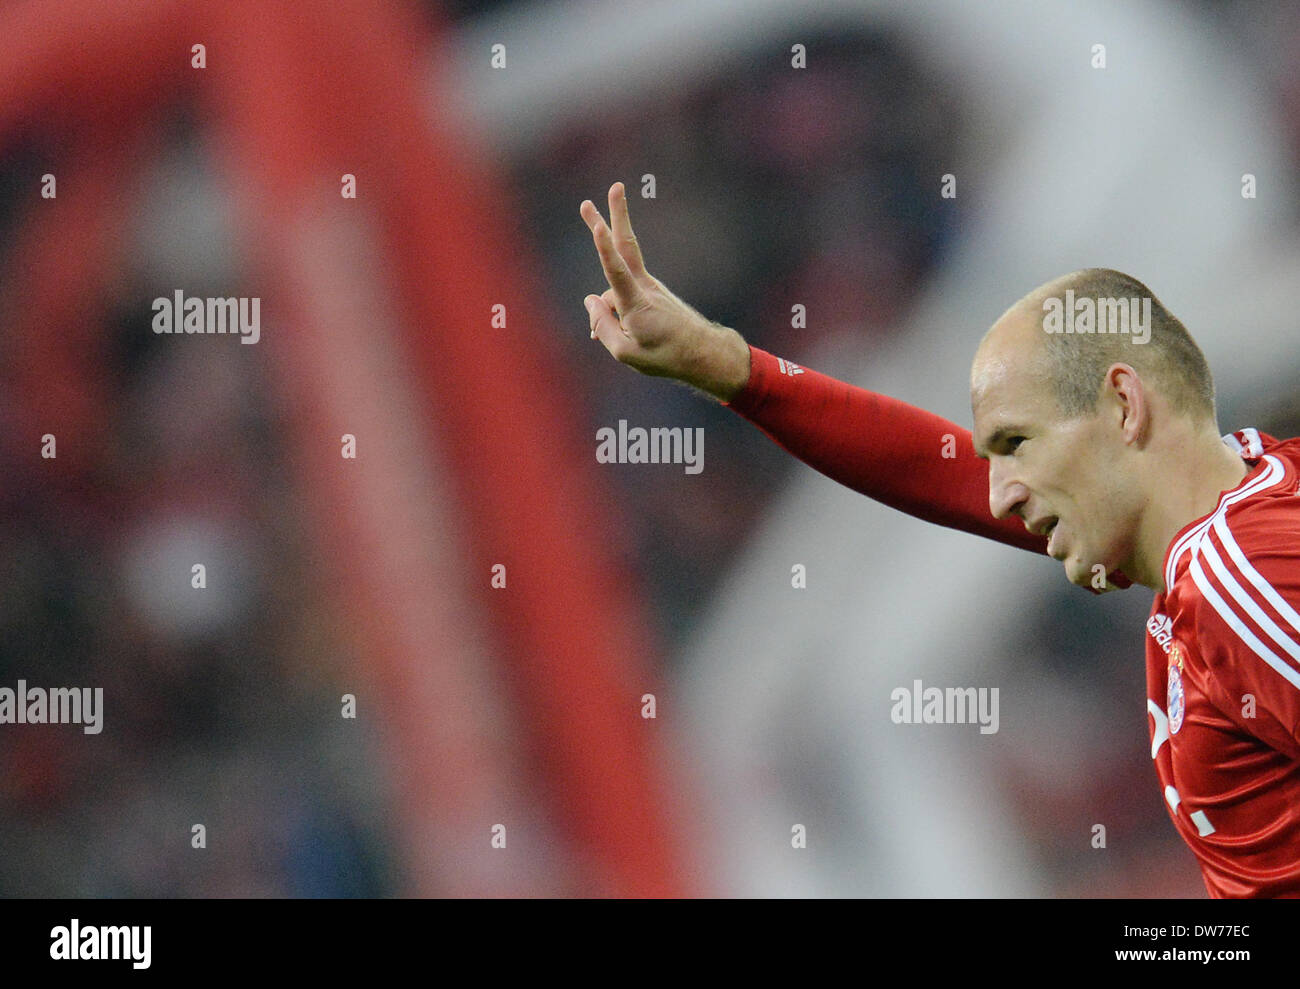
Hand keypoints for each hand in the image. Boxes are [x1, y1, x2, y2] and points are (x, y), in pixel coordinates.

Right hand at [580, 182, 748, 400]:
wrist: (702, 354)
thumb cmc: (664, 356)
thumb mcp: (624, 352)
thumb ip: (602, 325)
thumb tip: (590, 301)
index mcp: (636, 303)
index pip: (615, 271)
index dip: (604, 247)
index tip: (598, 225)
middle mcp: (643, 288)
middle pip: (627, 245)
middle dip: (618, 215)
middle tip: (615, 186)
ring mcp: (649, 287)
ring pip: (616, 282)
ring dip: (607, 273)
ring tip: (609, 267)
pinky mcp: (650, 292)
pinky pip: (623, 295)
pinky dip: (616, 312)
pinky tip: (624, 334)